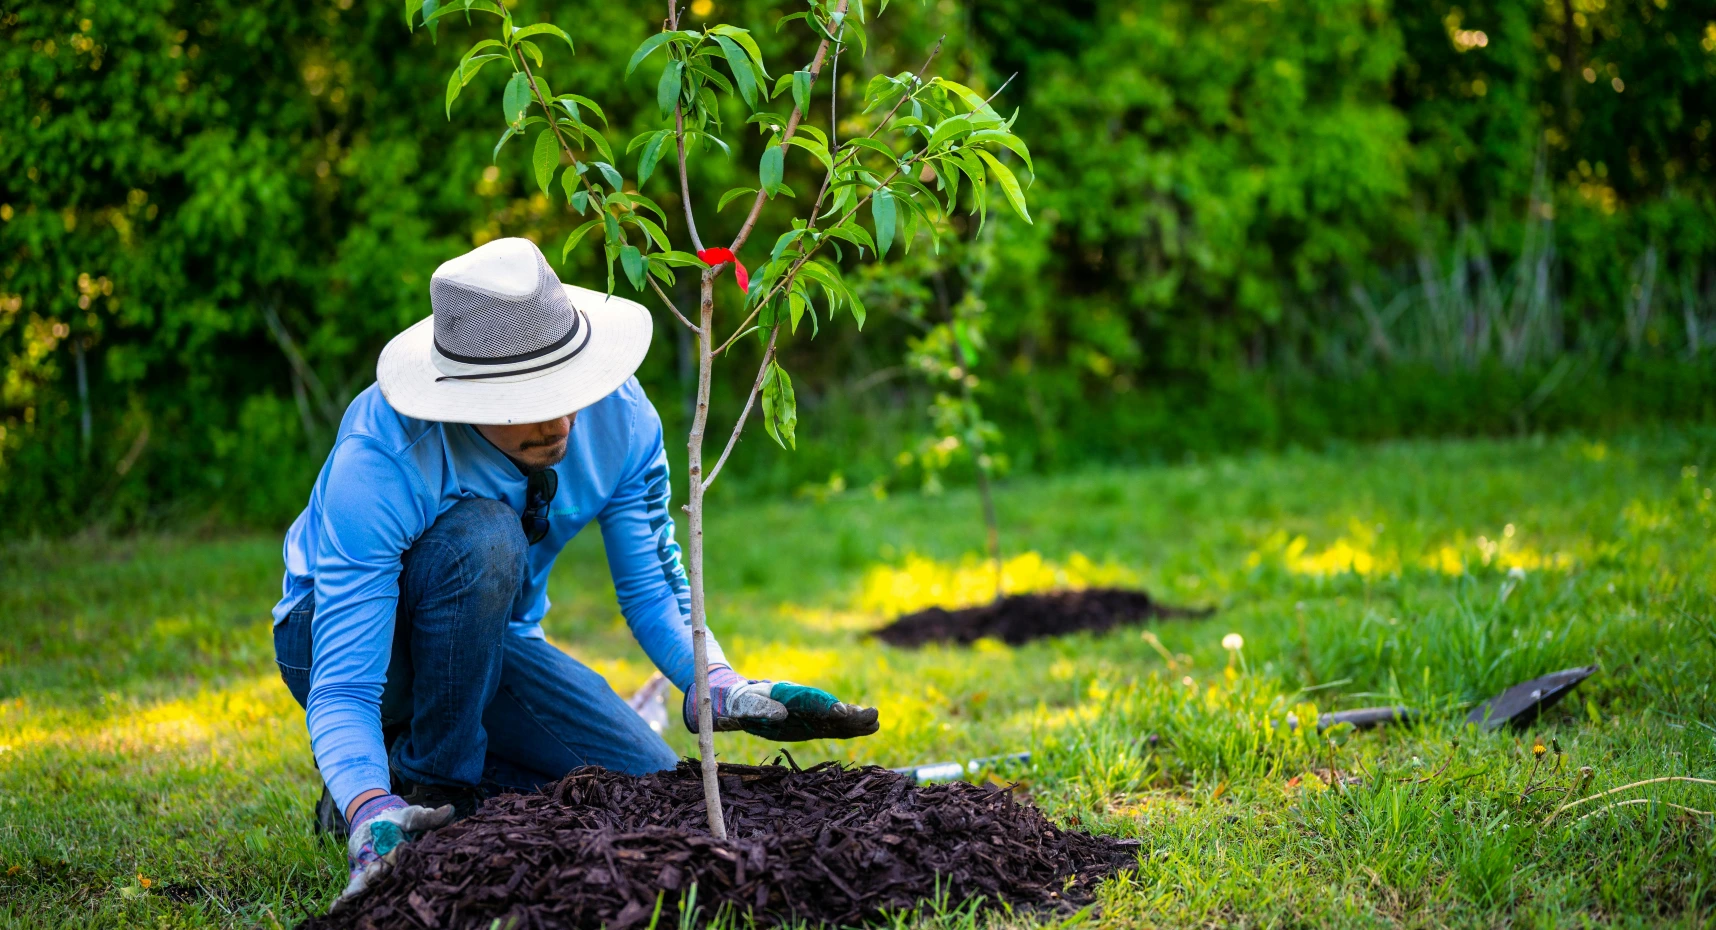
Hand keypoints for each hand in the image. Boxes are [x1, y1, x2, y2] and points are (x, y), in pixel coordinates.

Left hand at [332, 794, 454, 908]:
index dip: (404, 859)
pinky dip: (347, 898)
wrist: (374, 820)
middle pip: (391, 878)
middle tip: (376, 870)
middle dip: (383, 875)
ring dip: (365, 887)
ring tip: (354, 891)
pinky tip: (336, 908)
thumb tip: (449, 810)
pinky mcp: (360, 877)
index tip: (399, 849)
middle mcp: (395, 871)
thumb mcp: (413, 816)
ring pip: (372, 886)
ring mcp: (377, 875)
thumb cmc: (399, 820)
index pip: (410, 863)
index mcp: (410, 858)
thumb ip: (428, 818)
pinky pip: (355, 889)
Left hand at [685, 665, 879, 740]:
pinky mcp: (811, 724)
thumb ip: (759, 707)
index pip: (810, 700)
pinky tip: (867, 728)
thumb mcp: (743, 703)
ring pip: (836, 718)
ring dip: (855, 720)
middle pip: (829, 707)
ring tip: (875, 722)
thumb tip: (780, 714)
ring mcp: (809, 714)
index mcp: (787, 695)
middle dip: (850, 712)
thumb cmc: (740, 702)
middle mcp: (803, 702)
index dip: (826, 705)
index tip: (841, 711)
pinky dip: (849, 728)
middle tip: (872, 715)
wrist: (739, 701)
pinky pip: (833, 727)